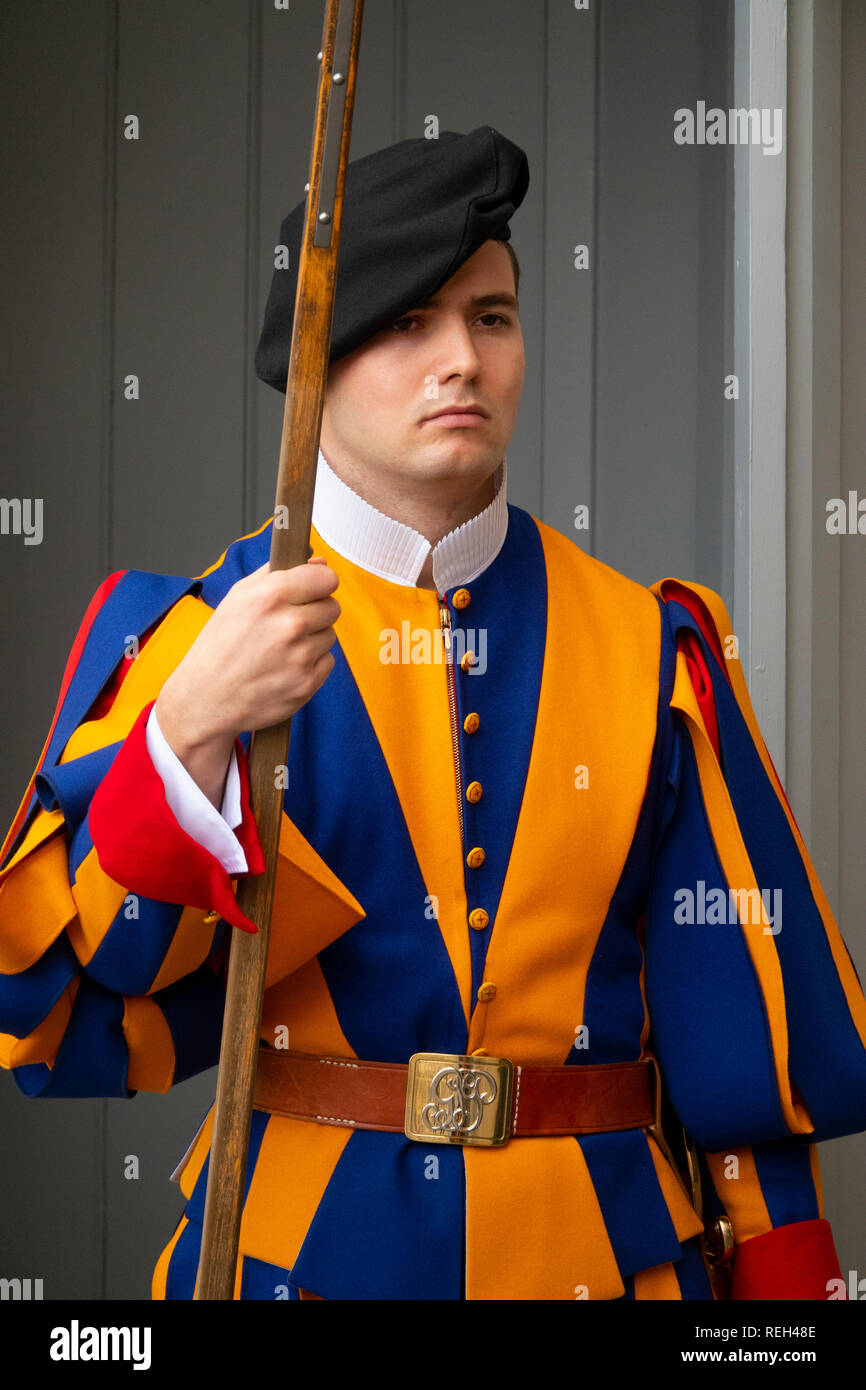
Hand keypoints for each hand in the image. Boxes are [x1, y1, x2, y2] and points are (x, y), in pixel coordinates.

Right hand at [154, 556, 338, 803]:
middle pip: (332, 606)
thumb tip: (318, 561)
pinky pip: (327, 661)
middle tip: (289, 624)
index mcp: (271, 596)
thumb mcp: (237, 598)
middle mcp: (290, 624)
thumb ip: (277, 572)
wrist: (206, 698)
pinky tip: (285, 667)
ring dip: (312, 639)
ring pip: (329, 635)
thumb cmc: (220, 645)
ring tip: (281, 648)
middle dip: (315, 612)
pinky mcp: (307, 683)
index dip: (319, 583)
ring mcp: (300, 656)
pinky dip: (311, 664)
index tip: (312, 590)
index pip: (326, 577)